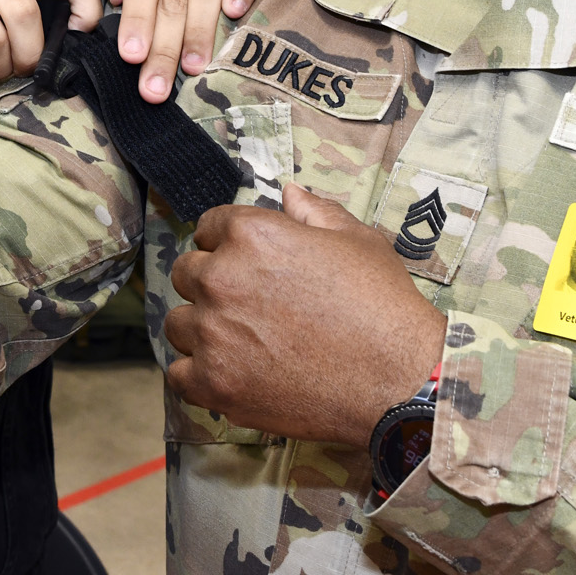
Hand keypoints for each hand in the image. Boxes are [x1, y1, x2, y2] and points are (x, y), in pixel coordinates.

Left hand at [163, 185, 445, 446]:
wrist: (398, 382)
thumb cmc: (383, 307)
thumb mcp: (357, 241)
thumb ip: (314, 211)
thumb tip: (288, 192)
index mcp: (251, 234)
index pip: (208, 226)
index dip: (227, 243)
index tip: (245, 263)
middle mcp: (222, 278)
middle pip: (186, 273)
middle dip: (211, 284)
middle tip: (247, 305)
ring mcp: (213, 334)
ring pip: (178, 324)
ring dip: (202, 329)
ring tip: (243, 342)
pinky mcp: (212, 384)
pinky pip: (177, 374)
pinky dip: (199, 375)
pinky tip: (230, 373)